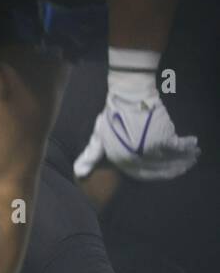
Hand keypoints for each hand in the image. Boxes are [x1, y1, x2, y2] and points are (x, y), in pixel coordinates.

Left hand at [74, 89, 198, 180]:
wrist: (127, 97)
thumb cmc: (111, 116)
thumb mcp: (99, 137)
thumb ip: (91, 156)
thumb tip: (78, 173)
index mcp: (120, 159)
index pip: (139, 173)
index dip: (153, 175)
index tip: (164, 175)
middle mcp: (136, 157)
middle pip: (157, 169)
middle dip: (170, 171)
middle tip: (181, 169)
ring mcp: (151, 149)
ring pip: (169, 160)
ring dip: (181, 162)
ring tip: (189, 161)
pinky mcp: (164, 138)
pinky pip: (178, 147)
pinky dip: (187, 147)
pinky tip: (193, 147)